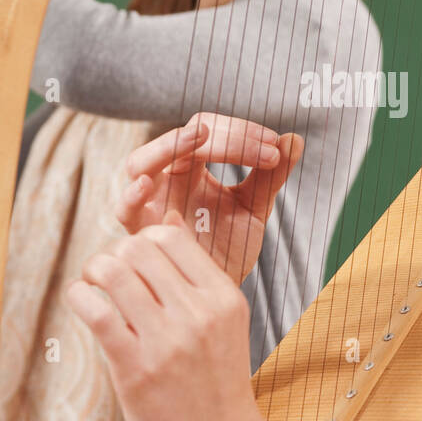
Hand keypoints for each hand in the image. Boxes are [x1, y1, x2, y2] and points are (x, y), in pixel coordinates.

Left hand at [65, 210, 268, 420]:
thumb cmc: (216, 386)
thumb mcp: (223, 324)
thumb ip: (197, 276)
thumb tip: (169, 220)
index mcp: (224, 298)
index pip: (172, 237)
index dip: (142, 241)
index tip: (133, 262)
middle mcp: (199, 313)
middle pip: (139, 249)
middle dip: (114, 255)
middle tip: (108, 276)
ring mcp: (168, 340)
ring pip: (115, 272)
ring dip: (93, 272)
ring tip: (93, 287)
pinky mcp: (136, 368)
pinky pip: (97, 311)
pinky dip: (79, 296)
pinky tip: (81, 301)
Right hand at [117, 112, 302, 285]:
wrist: (219, 291)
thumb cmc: (229, 246)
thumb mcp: (253, 207)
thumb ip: (271, 175)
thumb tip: (295, 138)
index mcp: (191, 166)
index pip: (206, 129)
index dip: (240, 132)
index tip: (274, 148)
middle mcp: (167, 179)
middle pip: (176, 139)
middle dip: (219, 136)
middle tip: (260, 145)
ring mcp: (151, 204)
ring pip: (140, 163)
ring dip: (168, 146)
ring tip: (200, 136)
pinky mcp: (143, 233)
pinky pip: (126, 211)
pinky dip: (131, 196)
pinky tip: (147, 185)